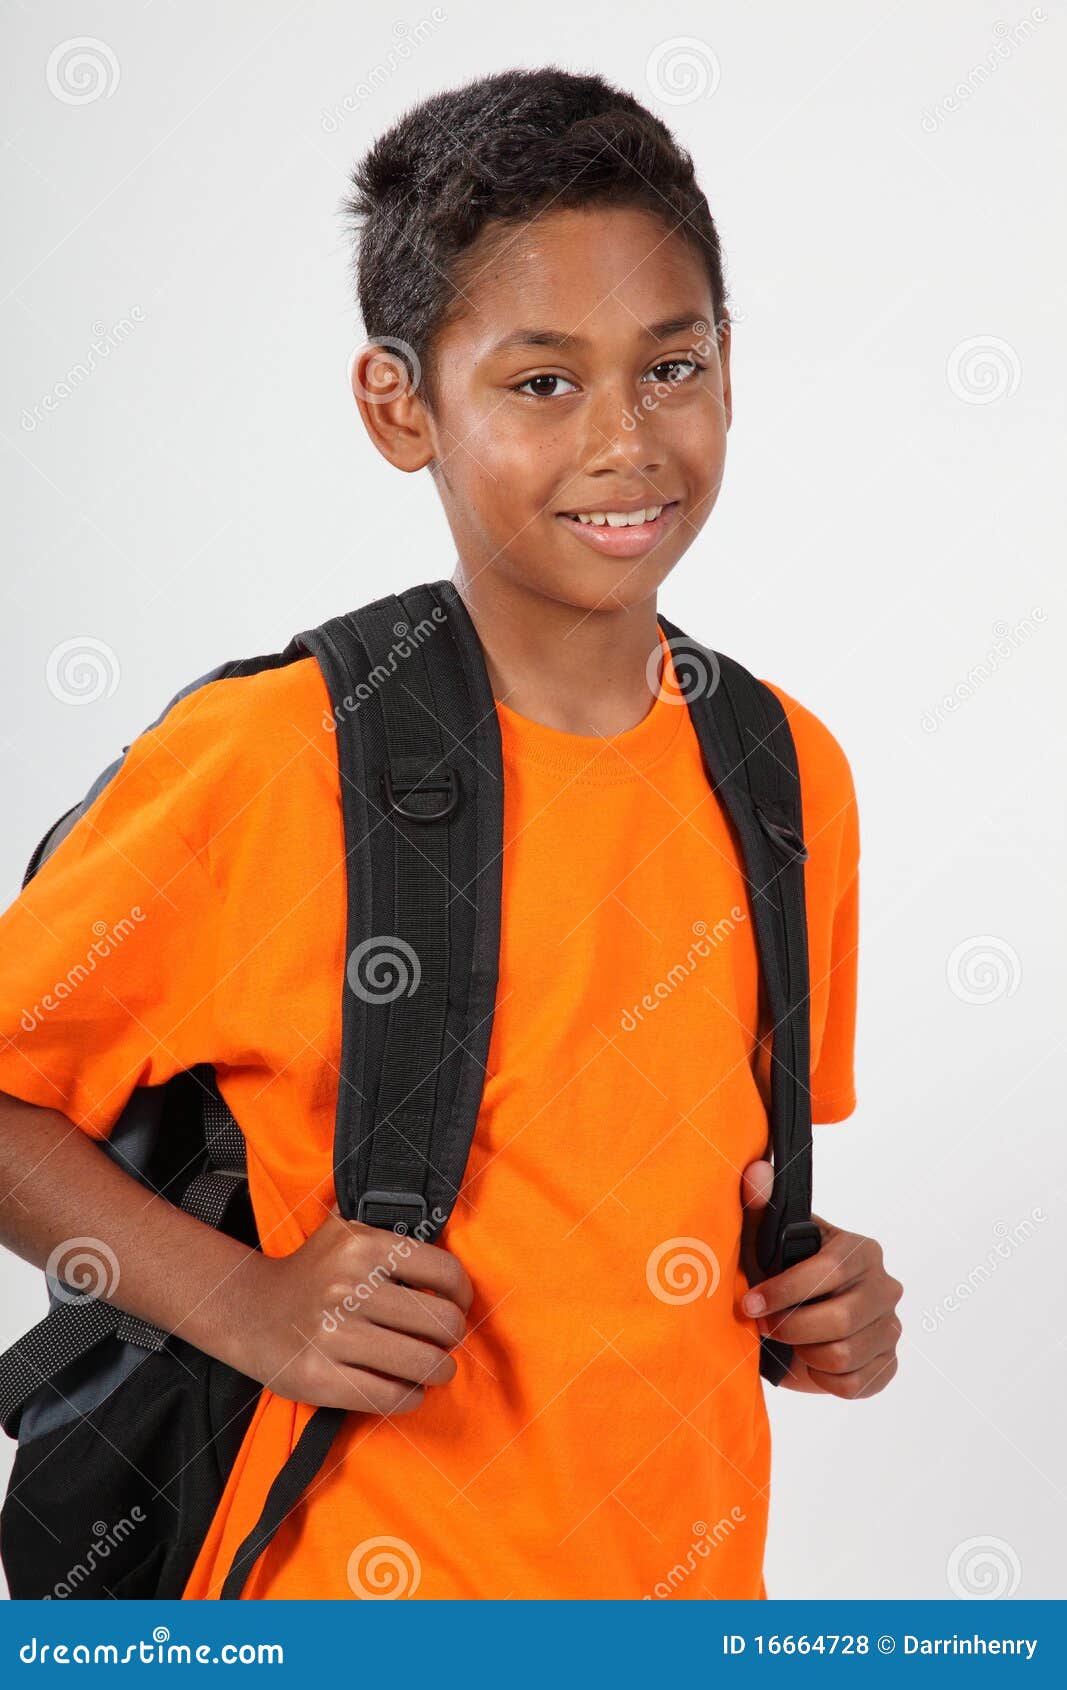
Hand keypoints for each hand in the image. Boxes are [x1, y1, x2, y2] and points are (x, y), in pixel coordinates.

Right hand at [231, 1203, 471, 1415]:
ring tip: (434, 1368)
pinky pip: (390, 1396)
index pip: (445, 1272)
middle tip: (444, 1341)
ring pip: (423, 1364)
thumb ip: (388, 1224)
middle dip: (453, 1338)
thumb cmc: (311, 1272)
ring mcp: (332, 1334)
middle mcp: (348, 1287)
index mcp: (362, 1246)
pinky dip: (410, 1397)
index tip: (458, 1305)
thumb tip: (441, 1236)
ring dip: (439, 1371)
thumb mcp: (344, 1229)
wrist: (248, 1311)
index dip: (462, 1294)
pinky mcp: (319, 1377)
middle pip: (443, 1324)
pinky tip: (407, 1388)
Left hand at [740, 1159, 902, 1397]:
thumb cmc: (782, 1274)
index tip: (750, 1303)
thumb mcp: (766, 1243)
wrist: (798, 1319)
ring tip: (791, 1341)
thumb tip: (756, 1171)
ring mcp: (891, 1327)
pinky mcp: (888, 1364)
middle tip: (766, 1327)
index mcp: (860, 1251)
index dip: (783, 1292)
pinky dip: (823, 1379)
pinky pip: (854, 1384)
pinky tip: (811, 1361)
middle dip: (791, 1328)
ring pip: (843, 1355)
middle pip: (839, 1321)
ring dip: (805, 1354)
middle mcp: (885, 1287)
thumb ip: (760, 1206)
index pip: (827, 1272)